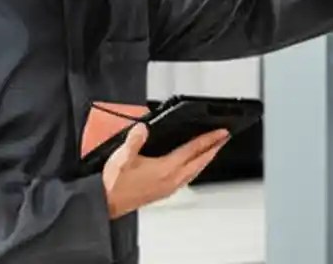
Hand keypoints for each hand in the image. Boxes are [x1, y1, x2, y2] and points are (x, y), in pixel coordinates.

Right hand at [101, 124, 229, 219]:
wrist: (108, 202)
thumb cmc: (115, 184)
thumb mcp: (123, 157)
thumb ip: (134, 141)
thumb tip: (143, 128)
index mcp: (165, 169)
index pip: (193, 151)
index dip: (208, 140)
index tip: (221, 133)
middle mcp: (171, 180)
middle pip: (199, 162)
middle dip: (213, 149)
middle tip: (224, 139)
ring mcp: (169, 188)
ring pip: (195, 172)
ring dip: (206, 160)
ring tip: (212, 151)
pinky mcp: (164, 192)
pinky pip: (187, 178)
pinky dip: (195, 169)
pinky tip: (191, 167)